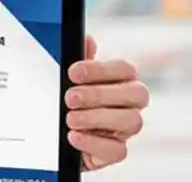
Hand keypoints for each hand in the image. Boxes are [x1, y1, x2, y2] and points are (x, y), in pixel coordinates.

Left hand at [65, 35, 148, 171]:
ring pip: (131, 121)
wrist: (56, 136)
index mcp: (122, 81)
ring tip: (70, 118)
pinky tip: (74, 136)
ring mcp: (126, 129)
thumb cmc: (71, 102)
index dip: (101, 69)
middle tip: (70, 97)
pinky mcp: (116, 151)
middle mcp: (131, 104)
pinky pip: (117, 150)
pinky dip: (94, 143)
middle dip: (100, 94)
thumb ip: (82, 61)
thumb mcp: (72, 80)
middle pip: (136, 94)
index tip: (73, 72)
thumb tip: (87, 39)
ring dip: (96, 118)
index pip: (126, 69)